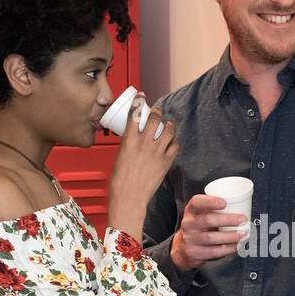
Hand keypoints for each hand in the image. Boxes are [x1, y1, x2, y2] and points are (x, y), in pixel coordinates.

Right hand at [108, 94, 177, 241]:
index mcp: (128, 141)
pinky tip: (171, 142)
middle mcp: (144, 144)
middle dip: (157, 112)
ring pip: (169, 130)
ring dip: (169, 125)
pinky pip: (175, 146)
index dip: (139, 101)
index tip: (141, 96)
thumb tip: (136, 139)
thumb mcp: (120, 156)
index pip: (135, 113)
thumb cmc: (120, 182)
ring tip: (167, 125)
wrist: (129, 199)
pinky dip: (174, 142)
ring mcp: (156, 153)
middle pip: (155, 118)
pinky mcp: (165, 163)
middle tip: (156, 112)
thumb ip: (129, 145)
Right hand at [170, 194, 247, 270]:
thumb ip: (213, 208)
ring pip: (211, 237)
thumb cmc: (198, 226)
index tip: (224, 203)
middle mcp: (188, 224)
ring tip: (243, 234)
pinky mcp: (195, 253)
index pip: (196, 202)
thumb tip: (241, 204)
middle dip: (228, 220)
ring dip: (230, 236)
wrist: (183, 247)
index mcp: (191, 210)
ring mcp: (190, 239)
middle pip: (208, 220)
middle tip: (243, 219)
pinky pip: (213, 251)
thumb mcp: (200, 214)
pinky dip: (227, 249)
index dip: (210, 201)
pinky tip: (236, 245)